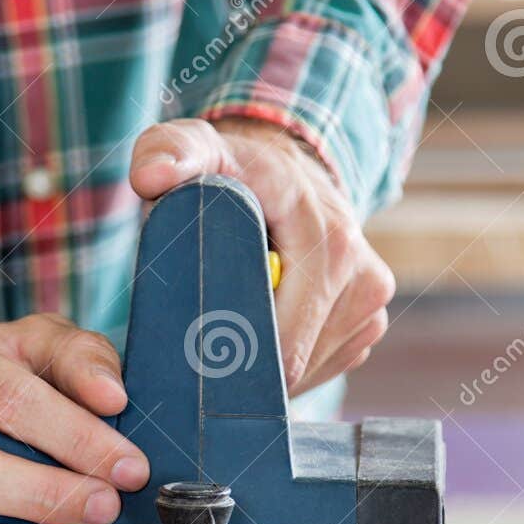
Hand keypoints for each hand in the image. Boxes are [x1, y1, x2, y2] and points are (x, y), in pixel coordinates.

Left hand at [129, 117, 394, 394]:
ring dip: (264, 371)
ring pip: (307, 372)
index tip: (193, 360)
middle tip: (198, 360)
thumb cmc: (236, 170)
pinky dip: (287, 366)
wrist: (292, 173)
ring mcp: (372, 302)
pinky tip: (262, 336)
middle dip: (243, 372)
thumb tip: (152, 178)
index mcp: (328, 239)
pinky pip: (322, 368)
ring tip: (230, 335)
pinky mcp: (370, 323)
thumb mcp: (199, 150)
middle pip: (294, 362)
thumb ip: (169, 152)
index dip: (233, 360)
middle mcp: (361, 272)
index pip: (284, 337)